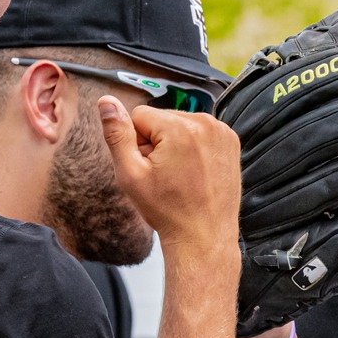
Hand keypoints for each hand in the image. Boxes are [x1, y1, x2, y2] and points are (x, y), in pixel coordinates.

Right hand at [100, 98, 241, 252]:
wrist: (204, 235)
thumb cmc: (168, 210)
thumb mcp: (131, 174)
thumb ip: (117, 134)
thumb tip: (106, 102)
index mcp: (180, 128)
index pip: (139, 115)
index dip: (137, 143)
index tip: (148, 166)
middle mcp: (206, 123)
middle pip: (161, 118)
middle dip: (156, 141)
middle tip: (164, 174)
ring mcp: (222, 131)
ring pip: (179, 124)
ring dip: (174, 144)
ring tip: (179, 174)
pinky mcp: (230, 140)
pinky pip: (199, 132)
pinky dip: (193, 147)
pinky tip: (194, 171)